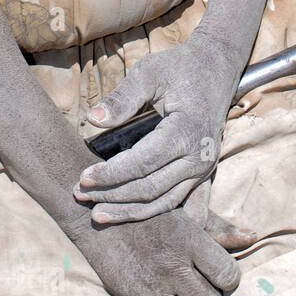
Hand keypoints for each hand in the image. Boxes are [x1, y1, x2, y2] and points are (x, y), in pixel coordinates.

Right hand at [71, 205, 240, 295]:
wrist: (96, 213)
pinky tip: (154, 280)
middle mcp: (172, 266)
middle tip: (199, 280)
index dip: (228, 278)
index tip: (219, 271)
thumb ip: (218, 228)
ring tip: (174, 278)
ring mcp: (151, 284)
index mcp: (190, 241)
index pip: (229, 277)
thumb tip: (252, 237)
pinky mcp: (131, 295)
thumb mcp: (184, 210)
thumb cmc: (148, 210)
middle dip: (210, 295)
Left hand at [73, 39, 239, 223]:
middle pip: (151, 188)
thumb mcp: (149, 72)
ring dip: (131, 212)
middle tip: (80, 194)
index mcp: (187, 130)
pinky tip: (143, 227)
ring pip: (165, 202)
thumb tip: (92, 119)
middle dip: (113, 195)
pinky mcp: (204, 173)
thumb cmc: (179, 68)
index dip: (112, 174)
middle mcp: (200, 156)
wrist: (216, 68)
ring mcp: (205, 168)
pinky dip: (162, 217)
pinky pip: (184, 204)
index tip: (83, 177)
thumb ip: (122, 98)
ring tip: (98, 214)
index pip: (143, 163)